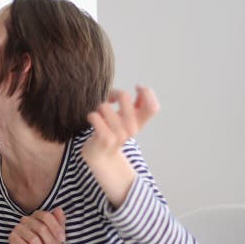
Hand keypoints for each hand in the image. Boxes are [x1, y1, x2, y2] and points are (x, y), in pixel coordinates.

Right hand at [9, 207, 64, 243]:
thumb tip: (59, 209)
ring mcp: (18, 228)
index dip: (56, 228)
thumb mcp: (57, 236)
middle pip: (41, 228)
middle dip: (51, 242)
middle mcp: (26, 219)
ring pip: (33, 239)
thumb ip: (60, 222)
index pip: (46, 216)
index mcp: (37, 216)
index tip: (63, 240)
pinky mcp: (12, 238)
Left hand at [82, 86, 159, 206]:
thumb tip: (141, 89)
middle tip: (110, 100)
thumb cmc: (113, 131)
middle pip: (124, 96)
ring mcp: (119, 135)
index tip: (136, 87)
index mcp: (140, 122)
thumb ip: (137, 105)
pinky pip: (94, 116)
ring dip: (99, 107)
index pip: (153, 107)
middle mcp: (132, 128)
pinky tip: (93, 120)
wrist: (101, 156)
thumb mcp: (128, 119)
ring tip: (100, 115)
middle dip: (113, 93)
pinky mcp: (105, 139)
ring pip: (104, 105)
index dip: (146, 92)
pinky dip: (91, 116)